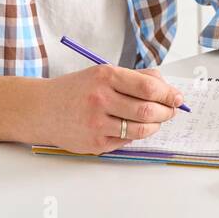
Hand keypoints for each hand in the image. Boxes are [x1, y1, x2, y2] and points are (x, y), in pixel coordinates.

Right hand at [38, 64, 181, 154]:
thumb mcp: (102, 74)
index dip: (168, 94)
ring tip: (155, 120)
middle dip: (166, 112)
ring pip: (140, 129)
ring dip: (155, 126)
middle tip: (171, 110)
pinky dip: (135, 134)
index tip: (177, 97)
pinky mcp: (95, 143)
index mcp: (105, 76)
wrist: (42, 109)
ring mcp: (97, 124)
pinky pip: (126, 141)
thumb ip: (134, 78)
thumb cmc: (76, 90)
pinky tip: (131, 127)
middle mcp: (101, 99)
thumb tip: (165, 86)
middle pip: (148, 110)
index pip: (148, 87)